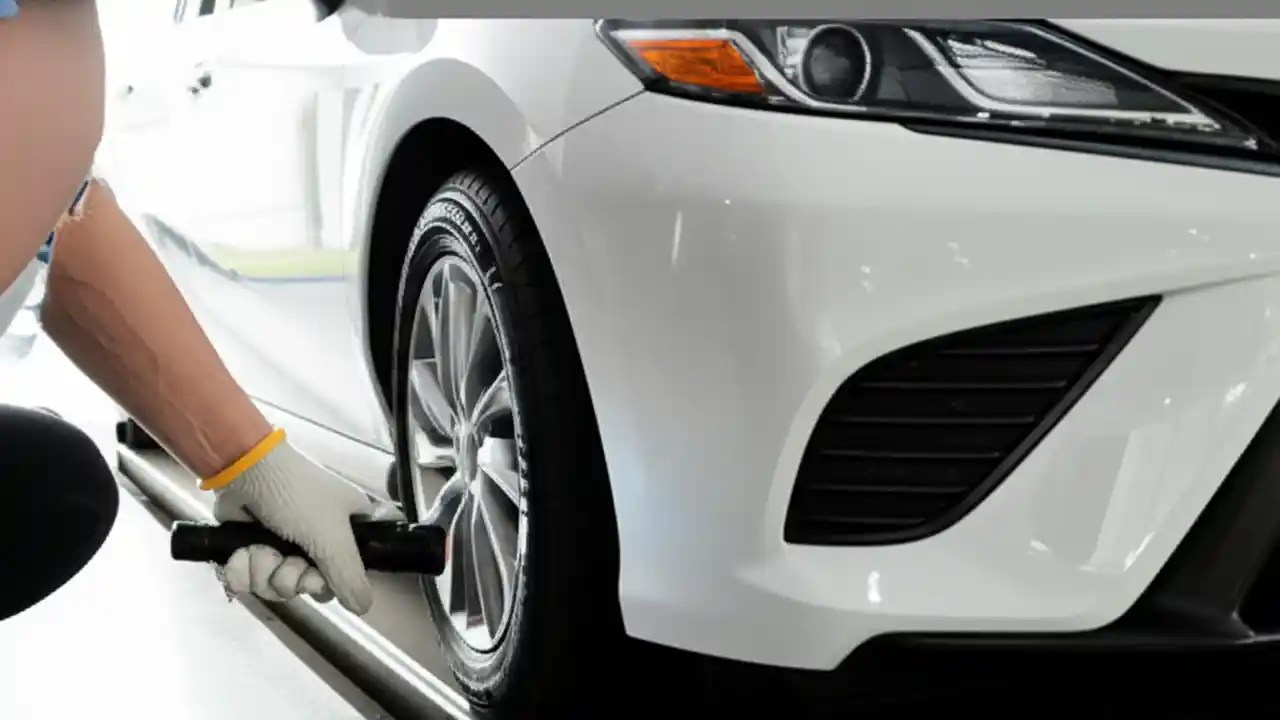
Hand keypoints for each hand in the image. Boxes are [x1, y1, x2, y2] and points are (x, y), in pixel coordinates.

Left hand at [211, 442, 374, 614]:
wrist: (244, 470)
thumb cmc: (297, 497)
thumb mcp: (332, 537)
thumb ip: (349, 576)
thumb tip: (364, 608)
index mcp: (347, 531)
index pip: (346, 575)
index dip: (327, 584)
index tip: (316, 577)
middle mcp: (318, 540)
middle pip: (307, 586)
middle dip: (289, 579)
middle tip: (285, 563)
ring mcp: (284, 544)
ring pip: (275, 585)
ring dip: (262, 573)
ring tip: (257, 551)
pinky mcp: (253, 547)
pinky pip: (250, 579)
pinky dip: (241, 570)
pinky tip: (240, 555)